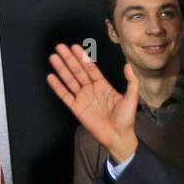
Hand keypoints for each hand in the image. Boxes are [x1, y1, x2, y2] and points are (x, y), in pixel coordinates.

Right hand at [47, 43, 138, 163]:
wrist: (118, 137)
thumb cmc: (126, 119)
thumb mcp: (132, 98)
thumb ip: (131, 81)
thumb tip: (128, 65)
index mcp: (103, 86)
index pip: (90, 68)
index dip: (82, 58)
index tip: (74, 47)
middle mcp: (91, 90)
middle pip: (78, 71)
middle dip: (69, 59)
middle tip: (60, 47)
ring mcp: (83, 98)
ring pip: (70, 80)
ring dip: (61, 69)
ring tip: (53, 57)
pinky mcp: (76, 108)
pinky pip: (65, 96)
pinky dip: (58, 87)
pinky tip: (51, 77)